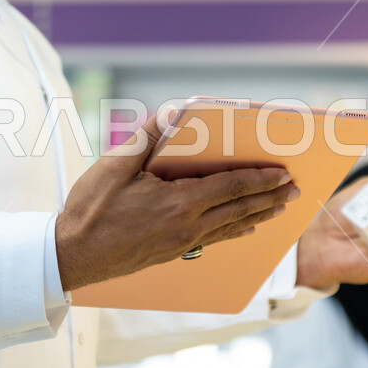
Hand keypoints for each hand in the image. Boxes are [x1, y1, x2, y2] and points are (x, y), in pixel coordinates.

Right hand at [55, 114, 299, 291]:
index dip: (260, 180)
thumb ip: (149, 136)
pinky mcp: (173, 253)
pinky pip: (215, 241)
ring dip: (259, 216)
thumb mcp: (116, 164)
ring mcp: (182, 244)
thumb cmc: (91, 209)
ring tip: (280, 209)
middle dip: (270, 198)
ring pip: (231, 228)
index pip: (230, 187)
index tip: (283, 173)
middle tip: (295, 191)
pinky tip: (245, 229)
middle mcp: (188, 226)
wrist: (72, 256)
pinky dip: (236, 231)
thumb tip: (175, 111)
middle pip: (239, 210)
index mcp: (179, 202)